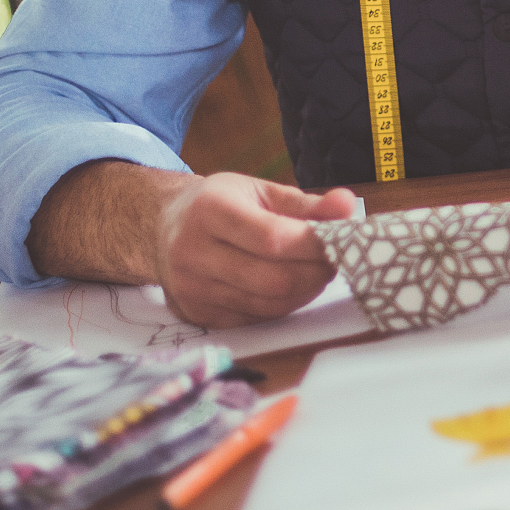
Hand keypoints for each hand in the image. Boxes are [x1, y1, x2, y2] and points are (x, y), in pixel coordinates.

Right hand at [154, 173, 357, 327]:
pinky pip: (256, 318)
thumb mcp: (258, 191)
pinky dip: (282, 305)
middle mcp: (193, 252)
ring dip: (304, 292)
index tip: (341, 240)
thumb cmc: (218, 205)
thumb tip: (347, 207)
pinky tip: (289, 286)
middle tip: (334, 260)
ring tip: (315, 271)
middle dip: (316, 274)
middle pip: (273, 279)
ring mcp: (192, 288)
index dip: (315, 246)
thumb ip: (306, 204)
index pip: (274, 238)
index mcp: (210, 210)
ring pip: (268, 304)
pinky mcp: (197, 314)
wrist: (162, 228)